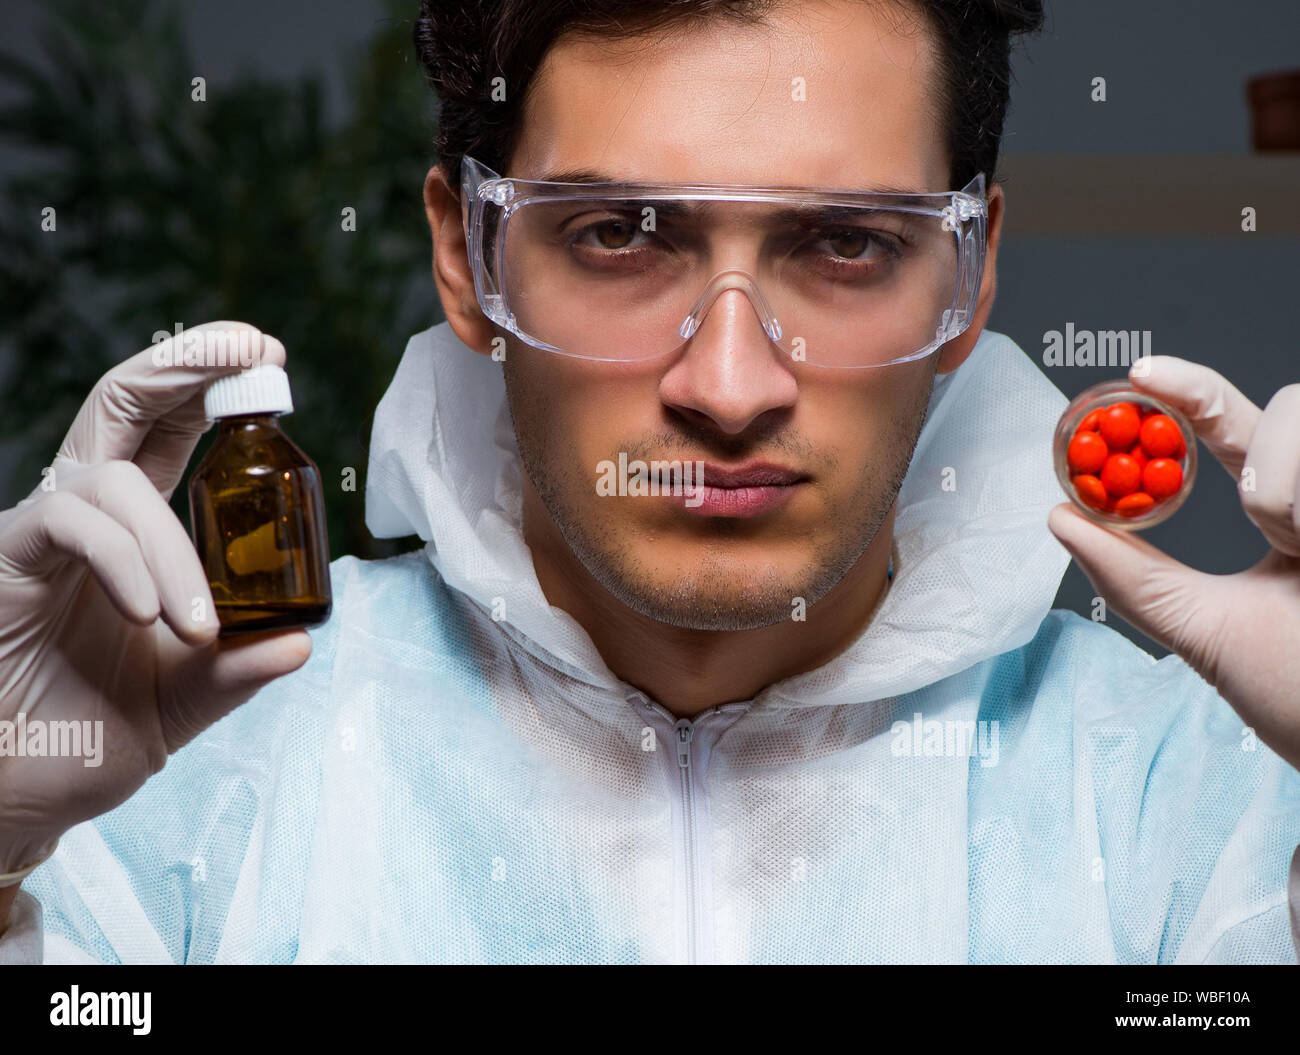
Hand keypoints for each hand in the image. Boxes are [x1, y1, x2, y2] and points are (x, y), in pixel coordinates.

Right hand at [0, 323, 311, 874]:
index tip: (271, 360)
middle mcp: (87, 518)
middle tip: (255, 352)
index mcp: (134, 533)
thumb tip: (300, 644)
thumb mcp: (188, 700)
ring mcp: (44, 535)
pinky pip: (70, 523)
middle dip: (187, 366)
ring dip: (170, 546)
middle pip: (124, 405)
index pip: (168, 434)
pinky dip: (124, 560)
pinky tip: (151, 614)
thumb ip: (238, 671)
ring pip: (113, 481)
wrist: (22, 791)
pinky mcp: (9, 560)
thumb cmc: (90, 735)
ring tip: (196, 626)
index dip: (211, 386)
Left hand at [1048, 356, 1299, 769]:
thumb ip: (1135, 576)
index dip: (1190, 391)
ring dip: (1287, 496)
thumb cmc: (1299, 699)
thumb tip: (1061, 519)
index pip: (1237, 430)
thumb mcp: (1203, 630)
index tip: (1141, 374)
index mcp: (1291, 515)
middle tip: (1272, 525)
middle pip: (1290, 411)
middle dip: (1269, 463)